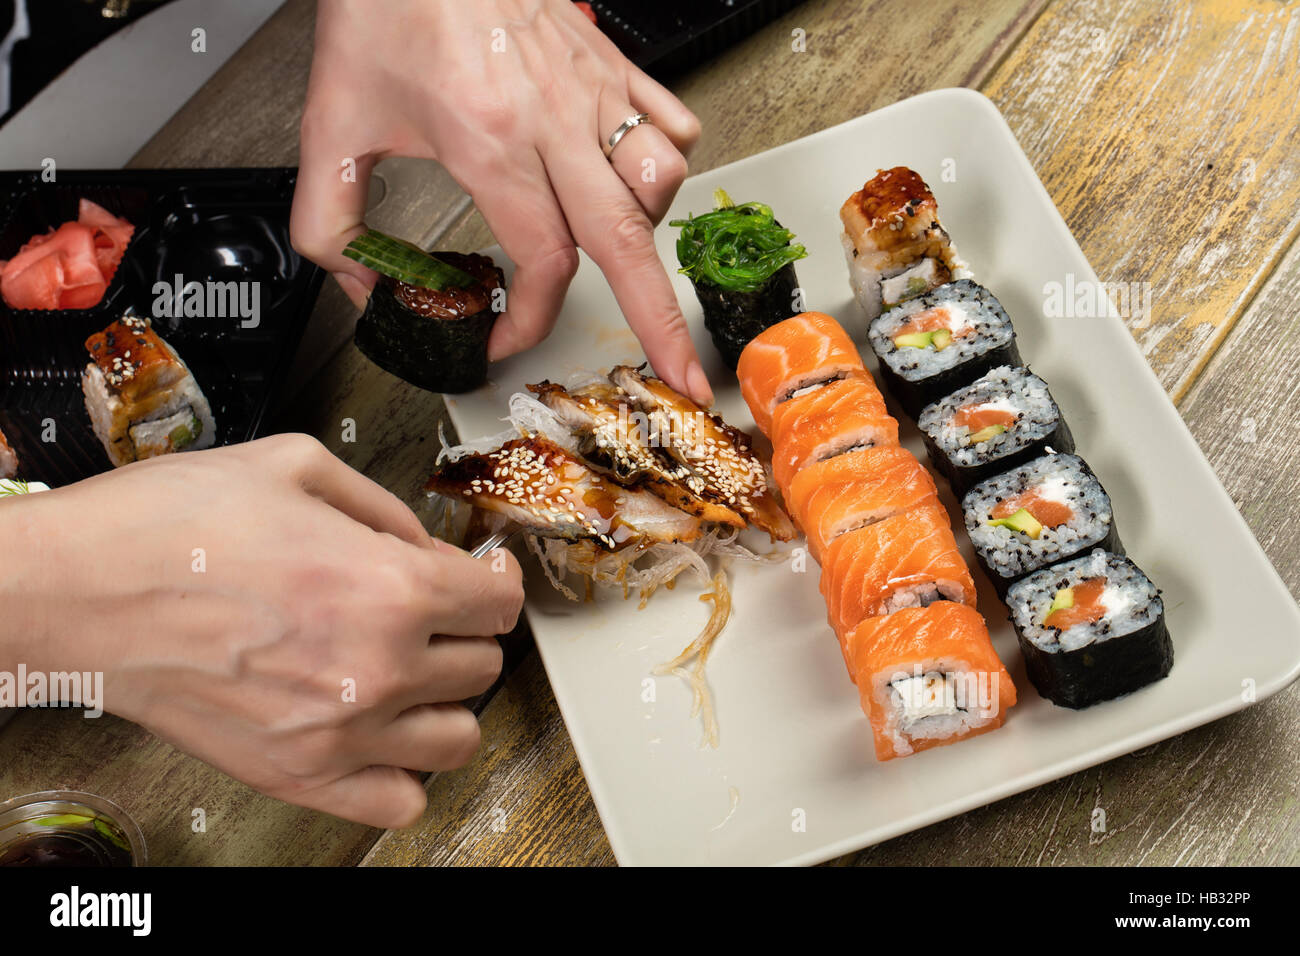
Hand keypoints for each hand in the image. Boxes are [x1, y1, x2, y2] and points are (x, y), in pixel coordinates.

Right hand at [1, 435, 523, 827]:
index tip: (487, 573)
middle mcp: (378, 667)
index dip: (498, 577)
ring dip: (445, 699)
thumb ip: (381, 506)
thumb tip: (424, 542)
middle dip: (464, 628)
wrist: (76, 592)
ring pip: (458, 736)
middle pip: (484, 664)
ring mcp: (340, 733)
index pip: (499, 601)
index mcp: (389, 586)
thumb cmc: (167, 526)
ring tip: (412, 671)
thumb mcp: (293, 465)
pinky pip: (399, 801)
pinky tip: (379, 730)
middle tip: (433, 609)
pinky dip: (403, 770)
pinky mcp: (297, 775)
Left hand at [290, 0, 710, 404]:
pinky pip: (673, 125)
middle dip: (661, 324)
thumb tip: (363, 287)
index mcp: (490, 138)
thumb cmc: (385, 8)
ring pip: (660, 183)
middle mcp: (555, 118)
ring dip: (648, 234)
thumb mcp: (330, 122)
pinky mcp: (610, 62)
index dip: (528, 321)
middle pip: (629, 243)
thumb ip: (329, 221)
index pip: (543, 261)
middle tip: (684, 376)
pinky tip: (632, 184)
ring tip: (616, 256)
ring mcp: (593, 88)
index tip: (504, 338)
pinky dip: (665, 168)